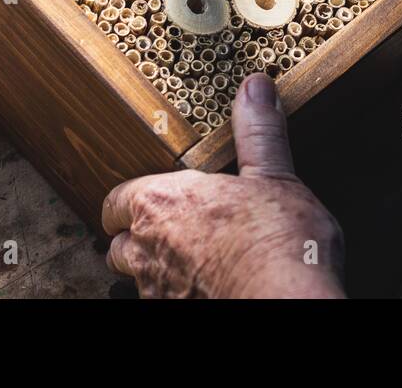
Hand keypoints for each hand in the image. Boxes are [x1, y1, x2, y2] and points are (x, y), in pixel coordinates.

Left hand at [101, 72, 344, 297]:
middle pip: (119, 245)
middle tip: (163, 233)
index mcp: (162, 202)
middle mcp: (148, 249)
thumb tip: (256, 87)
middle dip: (134, 240)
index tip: (137, 201)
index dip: (125, 203)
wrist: (284, 304)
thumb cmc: (276, 242)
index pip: (117, 201)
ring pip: (139, 280)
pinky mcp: (174, 315)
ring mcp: (159, 290)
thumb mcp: (275, 175)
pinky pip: (165, 303)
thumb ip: (259, 132)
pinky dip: (179, 295)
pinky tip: (207, 288)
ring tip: (186, 262)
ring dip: (156, 270)